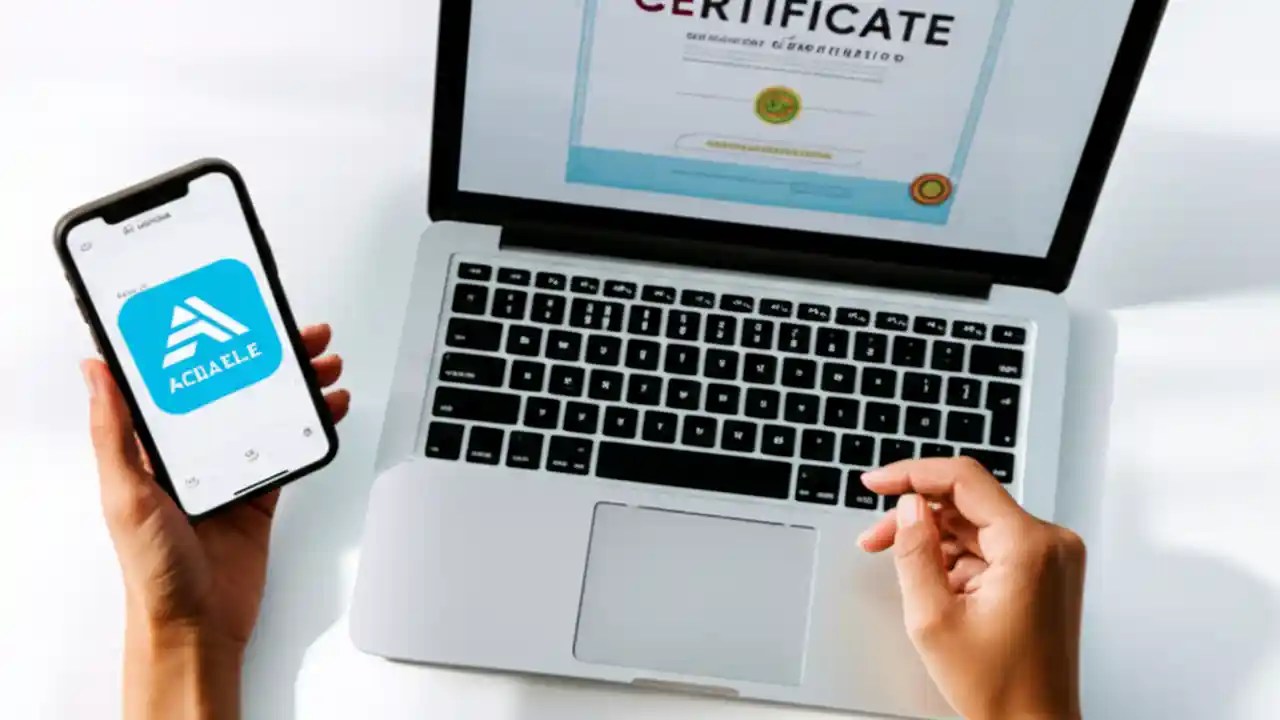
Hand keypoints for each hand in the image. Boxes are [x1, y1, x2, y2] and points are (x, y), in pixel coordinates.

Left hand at [82, 323, 349, 719]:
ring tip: (324, 368)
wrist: (197, 623)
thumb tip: (94, 371)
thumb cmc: (153, 570)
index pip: (185, 378)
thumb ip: (114, 432)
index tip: (237, 315)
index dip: (213, 342)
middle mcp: (192, 453)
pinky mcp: (259, 493)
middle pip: (237, 387)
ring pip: (269, 411)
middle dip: (272, 358)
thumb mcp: (125, 493)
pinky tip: (326, 412)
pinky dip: (311, 427)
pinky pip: (289, 449)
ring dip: (298, 387)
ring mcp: (229, 471)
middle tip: (301, 337)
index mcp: (154, 446)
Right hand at [858, 458, 1086, 719]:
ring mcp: (1051, 556)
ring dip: (933, 538)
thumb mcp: (933, 620)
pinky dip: (956, 556)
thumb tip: (908, 507)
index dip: (912, 474)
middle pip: (967, 502)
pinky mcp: (1044, 570)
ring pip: (976, 523)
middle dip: (916, 516)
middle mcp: (1049, 543)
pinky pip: (990, 544)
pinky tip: (933, 581)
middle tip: (874, 537)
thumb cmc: (1001, 689)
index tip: (877, 482)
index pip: (964, 480)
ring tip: (899, 566)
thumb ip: (915, 552)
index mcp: (1028, 547)